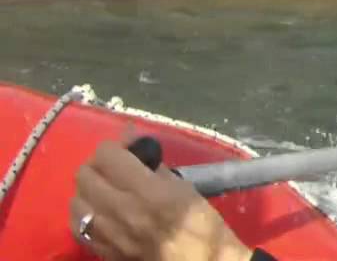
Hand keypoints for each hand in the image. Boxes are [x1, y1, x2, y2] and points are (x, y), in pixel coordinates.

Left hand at [70, 140, 252, 260]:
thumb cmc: (201, 227)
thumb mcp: (186, 190)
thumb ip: (156, 169)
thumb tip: (138, 151)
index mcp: (146, 191)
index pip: (108, 155)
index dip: (115, 147)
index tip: (127, 149)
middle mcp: (120, 210)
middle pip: (85, 174)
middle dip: (98, 165)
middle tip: (114, 168)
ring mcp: (107, 233)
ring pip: (75, 199)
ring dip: (88, 190)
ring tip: (104, 191)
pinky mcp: (101, 250)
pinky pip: (77, 225)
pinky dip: (84, 213)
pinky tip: (98, 212)